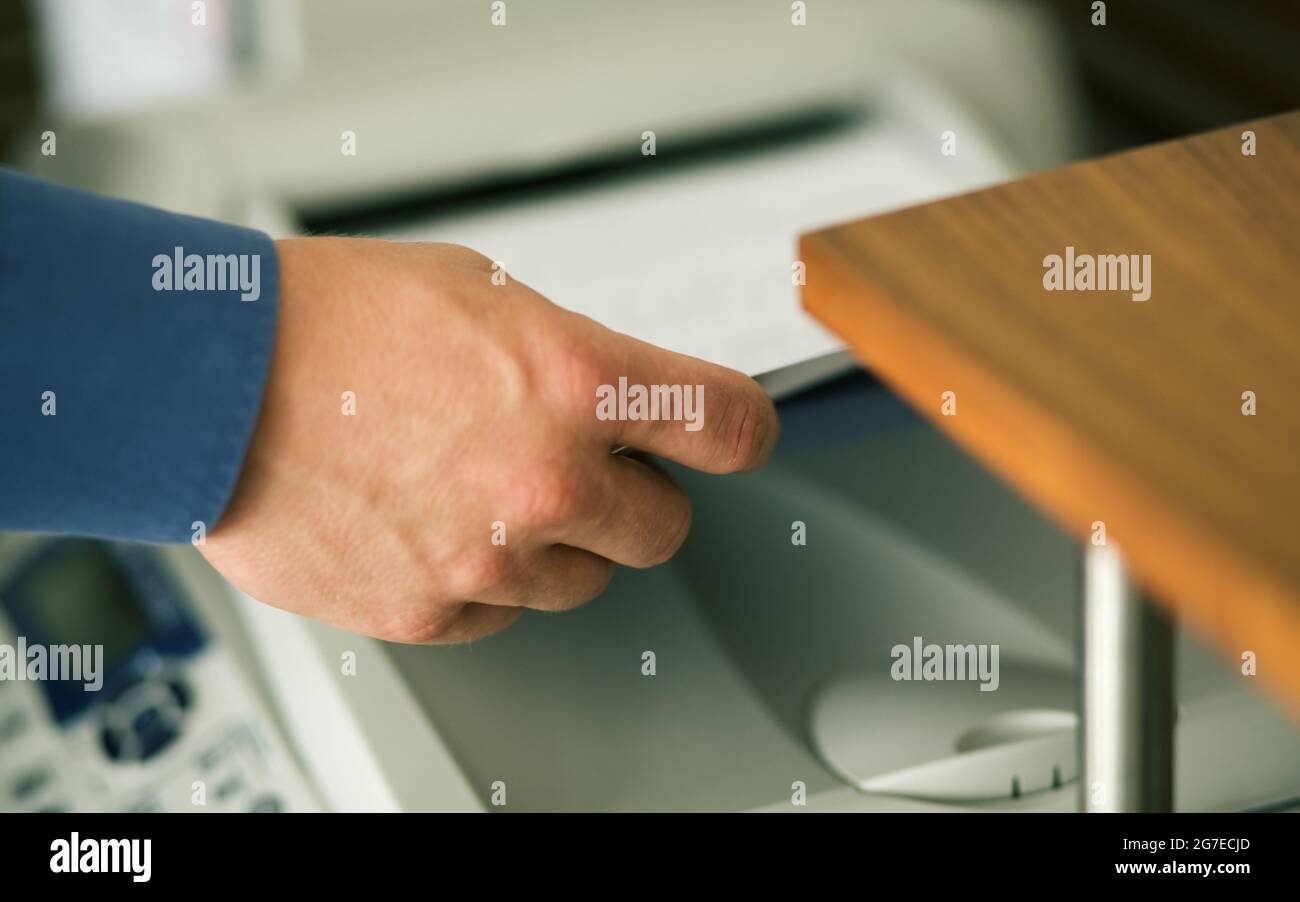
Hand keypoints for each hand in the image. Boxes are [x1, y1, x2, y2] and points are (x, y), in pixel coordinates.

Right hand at [199, 238, 778, 642]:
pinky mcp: (430, 612)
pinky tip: (431, 524)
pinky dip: (483, 581)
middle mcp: (546, 476)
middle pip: (665, 526)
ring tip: (478, 489)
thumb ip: (569, 358)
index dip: (743, 433)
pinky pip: (503, 615)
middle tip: (582, 466)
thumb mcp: (480, 294)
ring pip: (583, 579)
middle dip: (635, 496)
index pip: (726, 425)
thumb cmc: (331, 320)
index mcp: (572, 377)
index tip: (736, 437)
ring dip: (553, 541)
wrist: (206, 382)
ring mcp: (489, 556)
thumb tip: (621, 401)